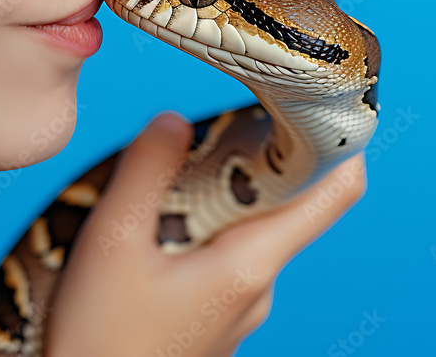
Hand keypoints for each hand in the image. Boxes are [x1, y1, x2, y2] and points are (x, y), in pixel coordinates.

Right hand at [44, 112, 365, 356]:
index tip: (307, 102)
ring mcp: (240, 308)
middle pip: (281, 203)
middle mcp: (259, 286)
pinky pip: (222, 259)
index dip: (336, 140)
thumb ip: (145, 170)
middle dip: (243, 162)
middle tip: (192, 139)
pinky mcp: (216, 319)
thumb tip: (174, 120)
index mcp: (250, 263)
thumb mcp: (112, 242)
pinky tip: (146, 240)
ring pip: (245, 230)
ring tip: (153, 193)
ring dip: (210, 199)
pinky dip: (196, 233)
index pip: (334, 191)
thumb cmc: (99, 338)